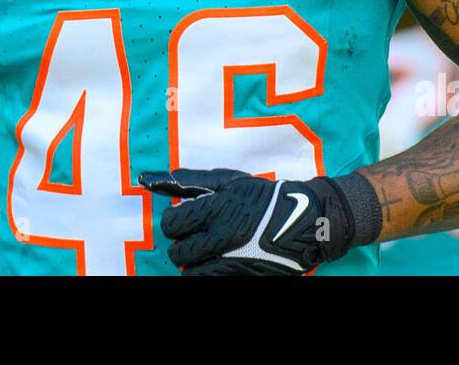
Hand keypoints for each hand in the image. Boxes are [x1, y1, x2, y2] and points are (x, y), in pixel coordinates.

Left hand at [138, 167, 379, 275]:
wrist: (305, 223)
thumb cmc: (265, 197)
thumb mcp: (231, 181)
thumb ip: (192, 182)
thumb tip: (153, 179)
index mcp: (218, 208)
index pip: (171, 223)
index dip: (174, 223)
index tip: (184, 222)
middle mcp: (222, 236)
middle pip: (177, 252)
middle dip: (183, 244)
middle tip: (198, 237)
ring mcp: (231, 260)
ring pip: (190, 271)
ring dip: (195, 262)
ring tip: (210, 251)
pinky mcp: (240, 276)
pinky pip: (207, 280)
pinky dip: (207, 273)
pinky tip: (218, 263)